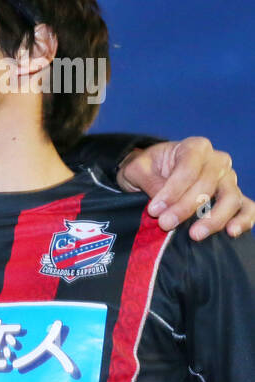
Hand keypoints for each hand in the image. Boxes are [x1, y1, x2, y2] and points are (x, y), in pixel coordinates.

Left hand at [117, 138, 254, 239]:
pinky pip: (247, 207)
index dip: (172, 191)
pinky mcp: (234, 196)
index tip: (155, 210)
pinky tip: (231, 232)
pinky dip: (243, 219)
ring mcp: (229, 179)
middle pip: (208, 185)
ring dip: (213, 218)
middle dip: (185, 207)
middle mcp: (217, 161)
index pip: (188, 170)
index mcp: (195, 147)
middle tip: (165, 224)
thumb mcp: (137, 169)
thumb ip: (148, 181)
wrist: (154, 172)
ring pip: (230, 198)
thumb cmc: (148, 168)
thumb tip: (162, 202)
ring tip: (195, 234)